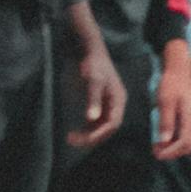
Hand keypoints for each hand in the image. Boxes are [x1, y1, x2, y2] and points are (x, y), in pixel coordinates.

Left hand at [68, 25, 125, 148]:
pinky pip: (95, 121)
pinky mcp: (100, 103)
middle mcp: (115, 105)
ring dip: (88, 134)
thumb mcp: (93, 81)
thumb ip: (93, 99)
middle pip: (107, 127)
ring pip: (100, 126)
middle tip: (73, 140)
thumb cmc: (93, 64)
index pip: (112, 123)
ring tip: (71, 138)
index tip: (85, 139)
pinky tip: (76, 131)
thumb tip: (91, 118)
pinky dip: (87, 128)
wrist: (89, 51)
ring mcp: (108, 105)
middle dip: (91, 136)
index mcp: (118, 100)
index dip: (99, 133)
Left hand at [153, 40, 190, 161]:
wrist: (179, 69)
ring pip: (187, 140)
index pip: (184, 143)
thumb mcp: (165, 101)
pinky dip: (174, 139)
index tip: (157, 154)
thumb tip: (163, 141)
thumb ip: (165, 122)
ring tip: (157, 146)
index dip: (171, 151)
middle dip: (172, 152)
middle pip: (187, 145)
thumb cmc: (171, 83)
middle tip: (156, 153)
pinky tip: (162, 137)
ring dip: (172, 146)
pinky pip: (185, 133)